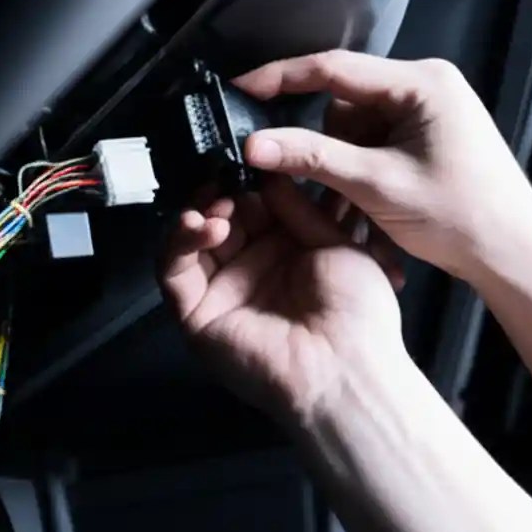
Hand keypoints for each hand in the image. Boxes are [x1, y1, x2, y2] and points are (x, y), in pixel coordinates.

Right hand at [158, 177, 409, 424]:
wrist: (346, 370)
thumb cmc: (359, 313)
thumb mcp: (337, 243)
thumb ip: (299, 208)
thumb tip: (270, 173)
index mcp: (288, 254)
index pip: (254, 208)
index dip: (249, 184)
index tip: (251, 161)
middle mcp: (252, 272)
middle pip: (219, 220)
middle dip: (220, 195)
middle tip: (226, 180)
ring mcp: (222, 294)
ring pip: (190, 243)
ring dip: (198, 214)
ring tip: (217, 208)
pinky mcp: (197, 316)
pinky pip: (173, 272)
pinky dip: (180, 242)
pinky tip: (203, 225)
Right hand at [235, 50, 531, 278]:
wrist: (514, 255)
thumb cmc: (463, 217)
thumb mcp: (376, 186)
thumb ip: (311, 158)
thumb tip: (256, 144)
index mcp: (421, 83)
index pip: (333, 69)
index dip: (281, 78)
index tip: (241, 88)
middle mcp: (426, 87)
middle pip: (343, 104)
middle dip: (326, 148)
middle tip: (319, 186)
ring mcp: (429, 113)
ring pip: (355, 130)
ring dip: (344, 169)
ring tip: (359, 211)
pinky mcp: (428, 138)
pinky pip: (375, 146)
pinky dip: (362, 176)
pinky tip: (370, 210)